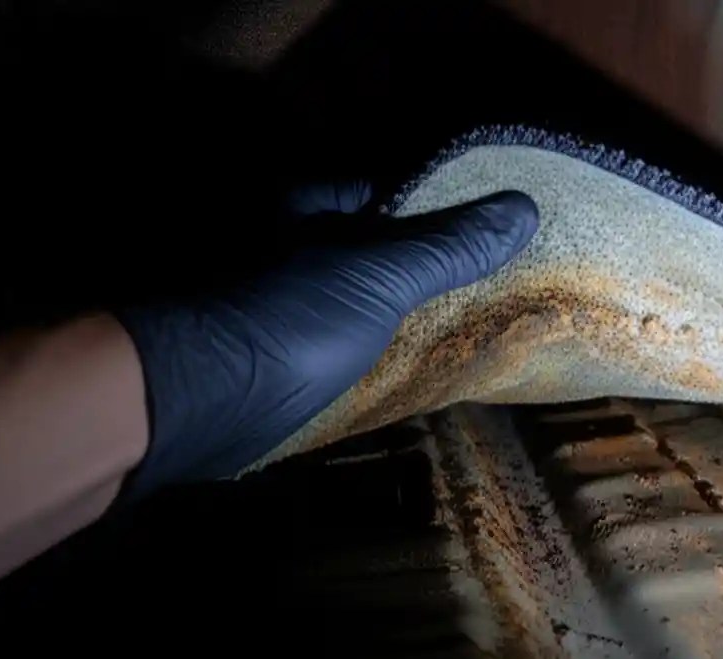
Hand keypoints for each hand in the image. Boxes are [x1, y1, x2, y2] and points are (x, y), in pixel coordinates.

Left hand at [116, 183, 538, 496]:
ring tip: (469, 328)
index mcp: (304, 207)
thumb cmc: (286, 317)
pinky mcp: (280, 357)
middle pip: (372, 249)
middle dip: (422, 269)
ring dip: (400, 317)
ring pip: (358, 301)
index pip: (382, 193)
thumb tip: (524, 209)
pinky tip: (413, 370)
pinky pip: (342, 345)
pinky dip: (375, 354)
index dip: (434, 208)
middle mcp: (290, 248)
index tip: (490, 229)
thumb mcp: (380, 274)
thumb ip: (448, 246)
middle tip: (491, 284)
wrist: (198, 402)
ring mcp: (283, 305)